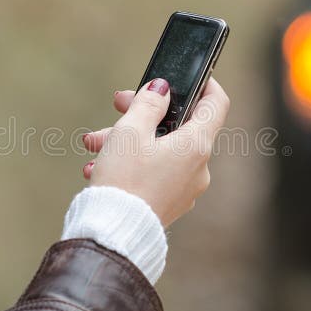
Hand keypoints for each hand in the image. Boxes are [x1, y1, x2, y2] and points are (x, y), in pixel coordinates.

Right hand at [81, 78, 229, 227]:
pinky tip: (100, 166)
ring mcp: (185, 188)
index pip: (216, 104)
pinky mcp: (168, 203)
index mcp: (196, 145)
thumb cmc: (123, 180)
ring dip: (127, 140)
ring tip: (94, 143)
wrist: (112, 235)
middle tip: (117, 104)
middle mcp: (198, 168)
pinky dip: (131, 163)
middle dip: (143, 113)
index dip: (205, 84)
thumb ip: (148, 103)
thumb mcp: (130, 131)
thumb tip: (162, 90)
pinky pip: (154, 173)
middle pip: (178, 127)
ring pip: (160, 150)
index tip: (189, 75)